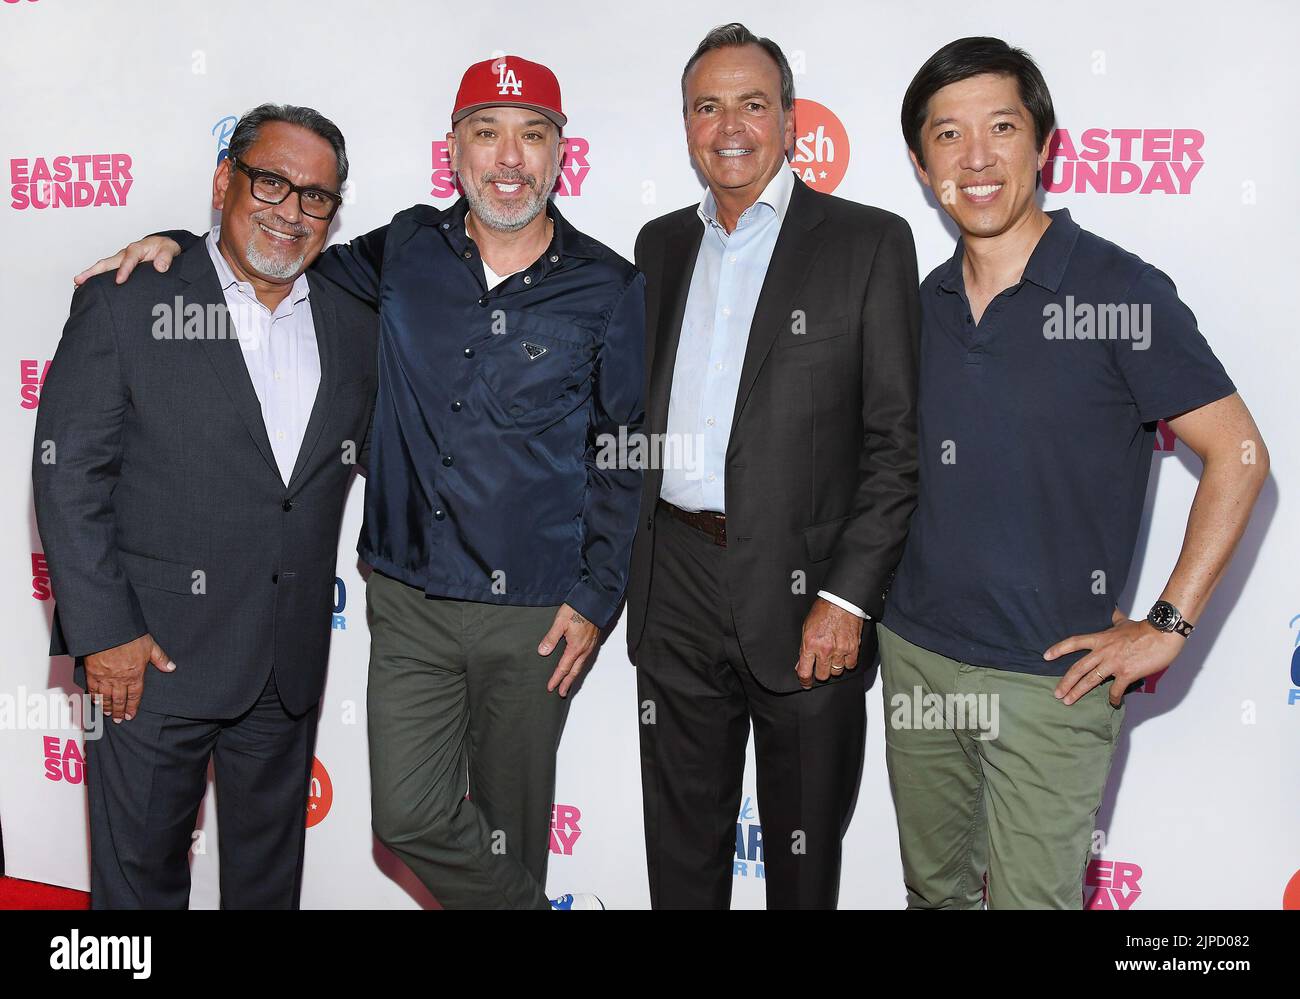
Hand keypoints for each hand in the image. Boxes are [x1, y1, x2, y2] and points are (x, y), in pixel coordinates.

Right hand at [74, 235, 181, 285]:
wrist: (163, 246)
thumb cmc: (165, 248)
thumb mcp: (170, 249)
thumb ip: (166, 257)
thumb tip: (160, 267)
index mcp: (137, 249)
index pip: (129, 259)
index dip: (124, 270)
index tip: (120, 281)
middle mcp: (125, 254)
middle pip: (107, 263)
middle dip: (93, 272)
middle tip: (79, 280)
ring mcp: (120, 260)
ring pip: (104, 267)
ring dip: (91, 275)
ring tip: (78, 285)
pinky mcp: (120, 266)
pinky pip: (107, 271)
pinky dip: (98, 278)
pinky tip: (90, 287)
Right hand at [84, 633, 175, 721]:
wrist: (108, 630)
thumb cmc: (129, 636)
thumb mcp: (150, 646)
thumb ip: (161, 659)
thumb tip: (171, 668)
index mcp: (135, 674)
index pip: (135, 695)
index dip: (133, 706)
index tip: (131, 715)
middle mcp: (120, 679)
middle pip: (120, 699)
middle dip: (119, 711)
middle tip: (119, 719)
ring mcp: (105, 677)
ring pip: (106, 697)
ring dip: (107, 707)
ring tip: (108, 714)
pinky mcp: (92, 673)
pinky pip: (93, 689)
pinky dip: (94, 698)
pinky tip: (95, 703)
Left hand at [540, 604, 599, 697]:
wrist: (595, 601)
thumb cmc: (578, 609)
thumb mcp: (560, 622)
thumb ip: (551, 638)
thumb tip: (543, 652)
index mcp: (575, 647)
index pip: (564, 668)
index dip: (557, 679)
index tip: (551, 687)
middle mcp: (584, 650)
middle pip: (574, 671)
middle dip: (567, 683)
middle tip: (562, 692)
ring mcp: (590, 646)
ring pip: (581, 666)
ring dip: (574, 676)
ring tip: (569, 683)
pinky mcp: (592, 642)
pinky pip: (586, 659)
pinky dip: (580, 667)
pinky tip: (577, 665)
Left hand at [795, 597, 863, 689]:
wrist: (842, 601)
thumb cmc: (824, 611)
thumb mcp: (806, 627)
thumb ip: (803, 648)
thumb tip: (800, 664)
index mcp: (810, 644)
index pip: (805, 672)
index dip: (804, 681)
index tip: (805, 683)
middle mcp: (825, 649)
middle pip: (822, 675)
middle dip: (820, 673)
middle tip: (820, 666)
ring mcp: (840, 650)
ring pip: (836, 672)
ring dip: (833, 667)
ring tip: (833, 657)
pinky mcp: (853, 648)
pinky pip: (850, 665)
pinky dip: (847, 663)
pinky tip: (843, 656)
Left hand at [1047, 615, 1183, 706]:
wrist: (1162, 634)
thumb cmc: (1145, 629)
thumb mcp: (1123, 622)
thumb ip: (1114, 620)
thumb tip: (1113, 612)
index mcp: (1100, 639)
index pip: (1074, 642)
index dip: (1058, 649)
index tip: (1046, 656)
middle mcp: (1103, 651)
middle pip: (1078, 668)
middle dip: (1065, 682)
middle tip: (1057, 693)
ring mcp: (1114, 663)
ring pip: (1090, 680)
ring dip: (1078, 692)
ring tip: (1068, 701)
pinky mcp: (1127, 673)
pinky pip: (1115, 689)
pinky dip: (1113, 698)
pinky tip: (1112, 703)